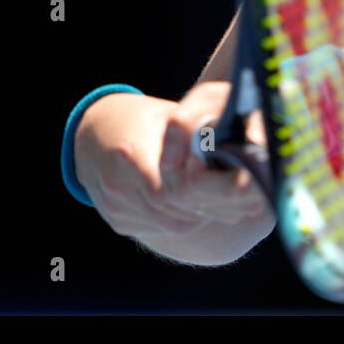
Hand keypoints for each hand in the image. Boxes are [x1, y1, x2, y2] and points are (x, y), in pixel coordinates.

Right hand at [74, 81, 273, 264]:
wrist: (94, 132)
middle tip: (248, 201)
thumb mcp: (170, 115)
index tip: (242, 188)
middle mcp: (116, 186)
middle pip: (177, 213)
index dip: (210, 194)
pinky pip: (158, 227)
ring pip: (172, 224)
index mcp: (129, 156)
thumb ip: (199, 133)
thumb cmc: (142, 120)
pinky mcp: (117, 221)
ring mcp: (114, 207)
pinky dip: (181, 217)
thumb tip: (249, 145)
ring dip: (200, 214)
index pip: (173, 191)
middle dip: (212, 206)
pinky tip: (197, 206)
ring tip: (227, 201)